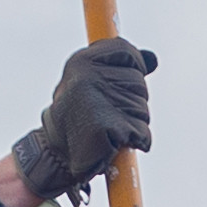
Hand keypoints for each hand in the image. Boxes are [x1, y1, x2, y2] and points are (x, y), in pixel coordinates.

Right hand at [12, 38, 155, 203]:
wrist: (54, 155)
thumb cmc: (77, 117)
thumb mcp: (92, 82)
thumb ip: (122, 67)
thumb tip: (152, 58)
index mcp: (81, 62)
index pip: (126, 51)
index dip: (133, 67)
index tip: (121, 82)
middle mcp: (87, 77)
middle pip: (139, 83)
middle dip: (131, 102)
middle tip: (105, 115)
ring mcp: (96, 102)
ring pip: (142, 109)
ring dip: (133, 124)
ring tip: (107, 130)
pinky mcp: (107, 128)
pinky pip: (142, 133)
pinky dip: (136, 142)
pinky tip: (115, 145)